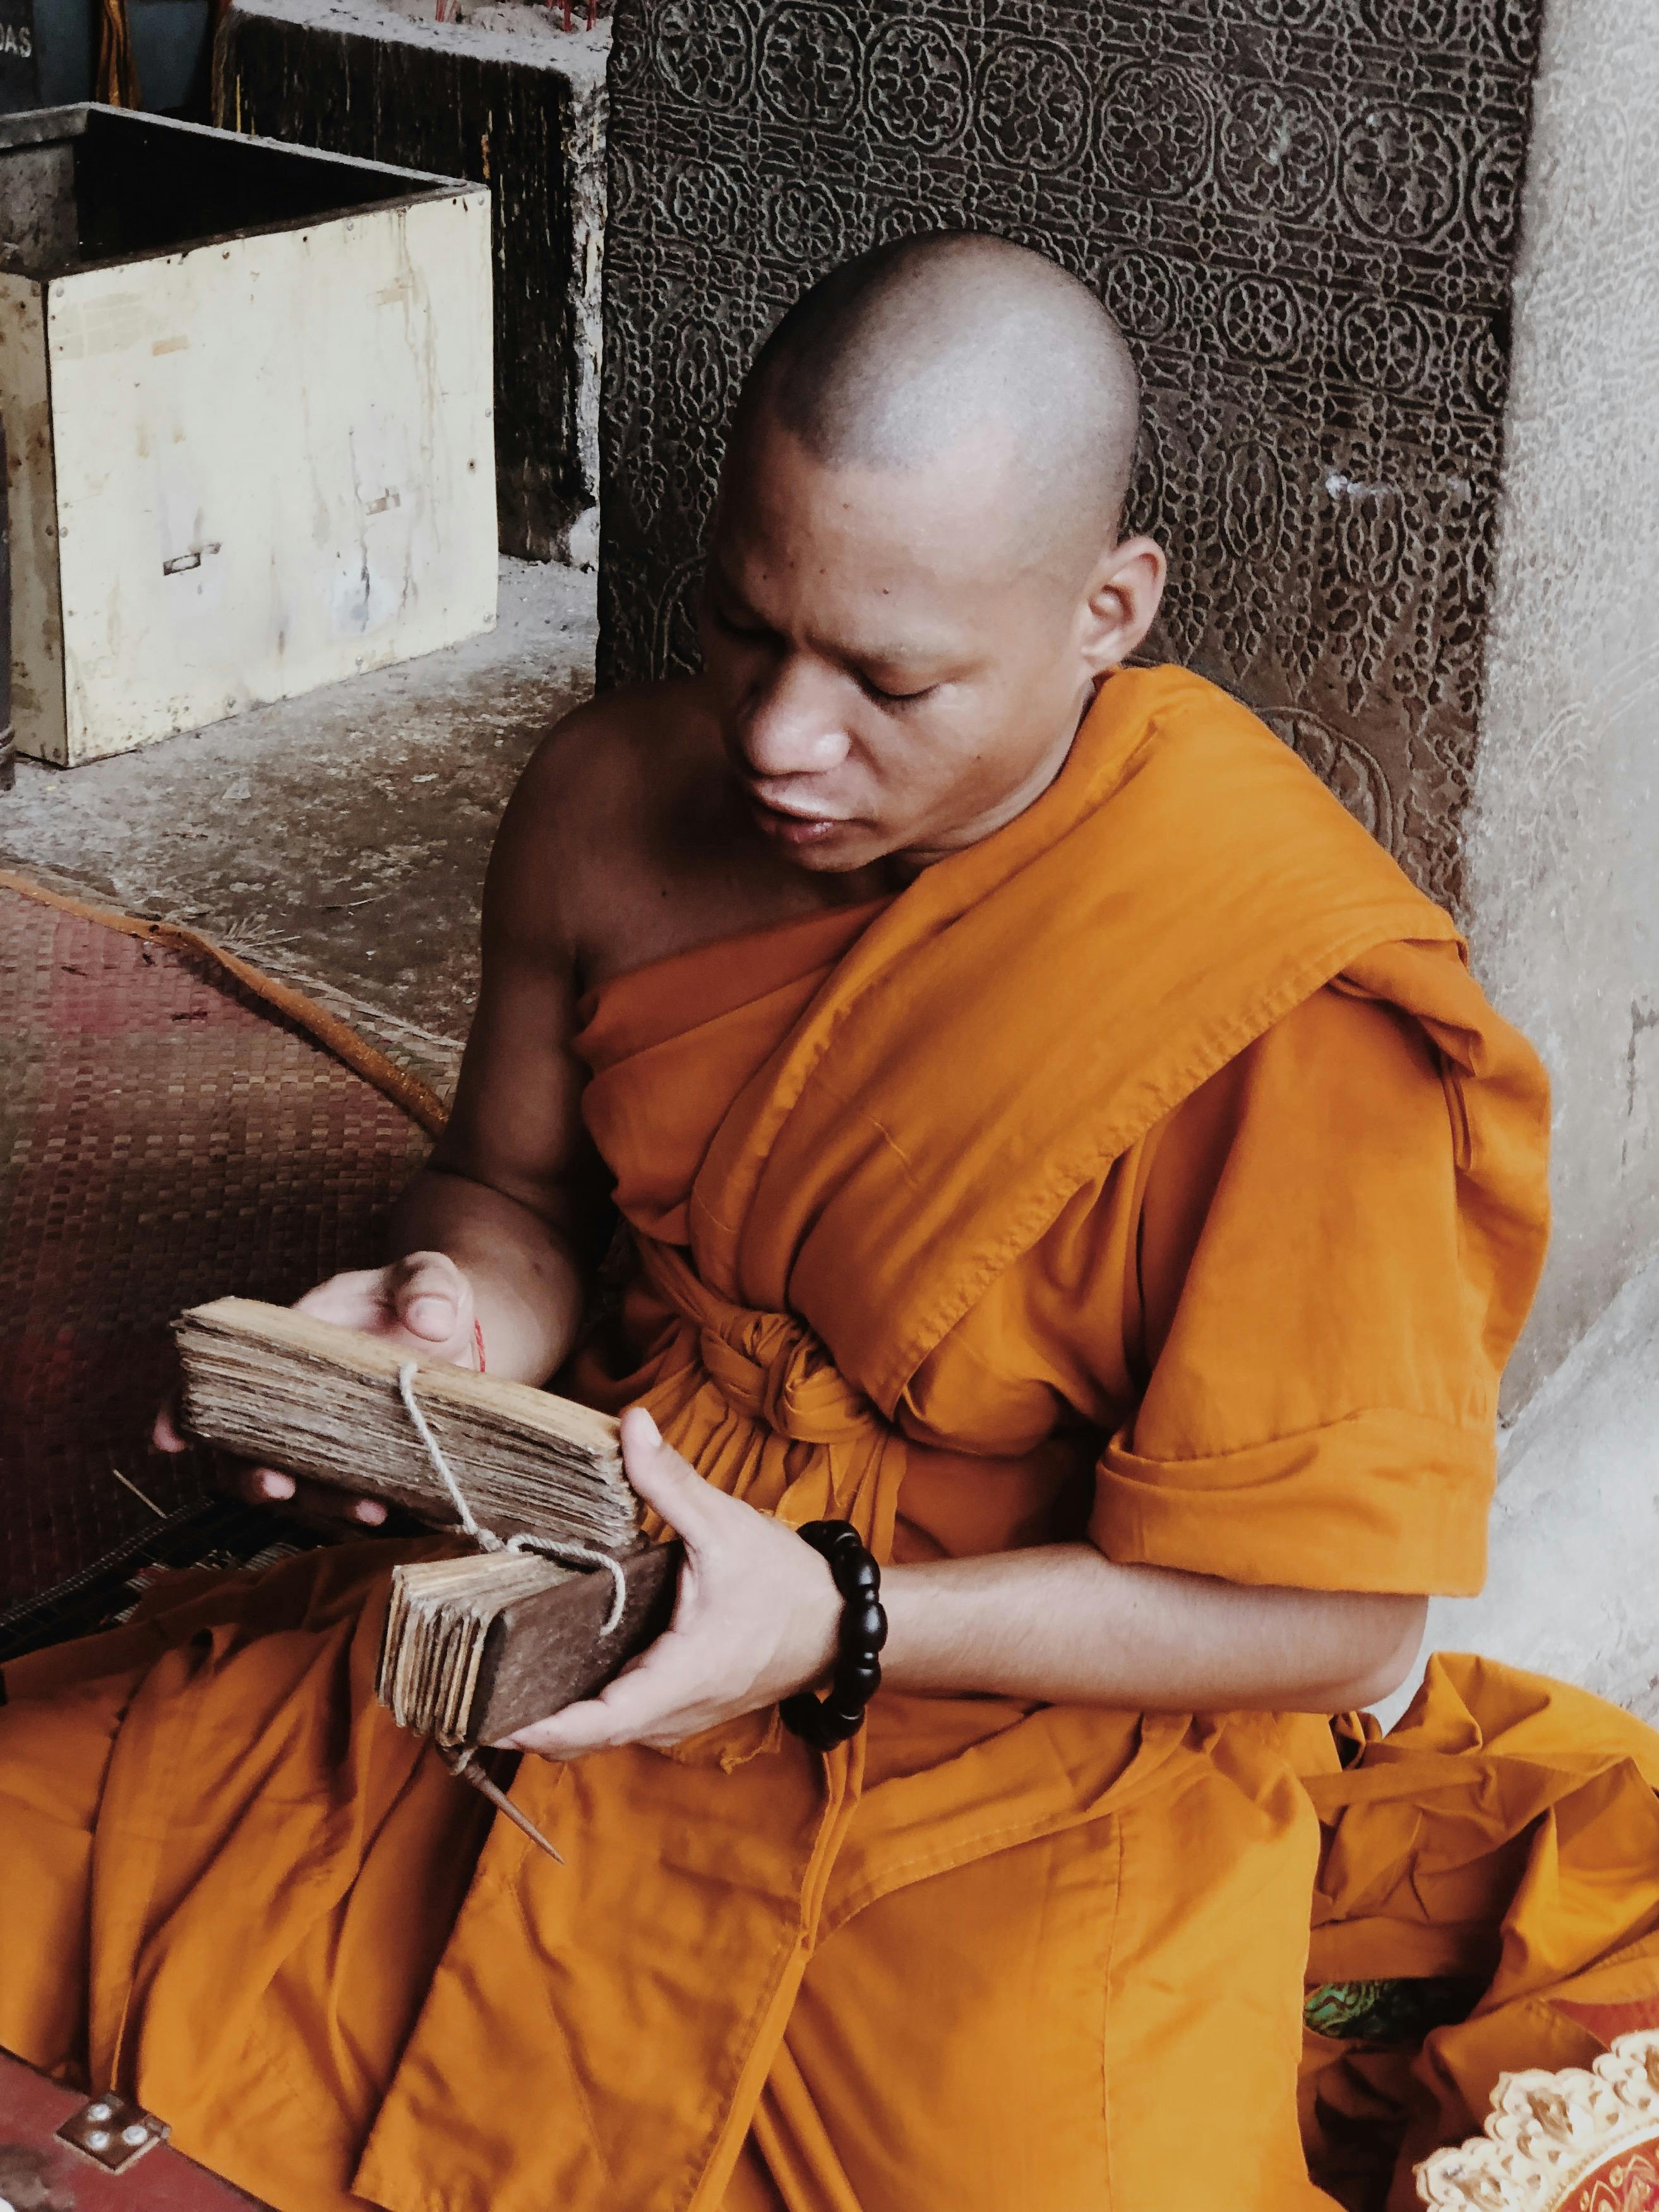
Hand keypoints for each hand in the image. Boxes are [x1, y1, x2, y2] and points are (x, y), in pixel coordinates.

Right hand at [151, 1251, 477, 1528]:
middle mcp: (298, 1400)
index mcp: (289, 1346)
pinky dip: (364, 1507)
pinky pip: (354, 1493)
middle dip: (253, 1475)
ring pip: (303, 1481)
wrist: (467, 1335)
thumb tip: (429, 1320)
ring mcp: (333, 1437)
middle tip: (277, 1485)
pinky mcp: (371, 1462)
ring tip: (365, 1508)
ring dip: (322, 1502)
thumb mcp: (428, 1276)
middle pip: (250, 1449)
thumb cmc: (427, 1297)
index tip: (169, 1437)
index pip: (218, 1378)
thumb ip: (427, 1286)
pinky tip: (390, 1510)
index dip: (182, 1408)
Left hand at [498, 1408, 841, 1757]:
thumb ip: (669, 1481)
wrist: (844, 1624)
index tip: (487, 1718)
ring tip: (498, 1681)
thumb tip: (631, 1423)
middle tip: (469, 1691)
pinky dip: (588, 1709)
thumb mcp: (725, 1526)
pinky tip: (556, 1673)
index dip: (539, 1728)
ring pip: (605, 1735)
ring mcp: (681, 1718)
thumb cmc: (788, 1583)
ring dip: (557, 1718)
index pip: (596, 1724)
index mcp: (680, 1677)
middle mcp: (676, 1712)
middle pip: (587, 1739)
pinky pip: (625, 1722)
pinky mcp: (686, 1709)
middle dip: (530, 1723)